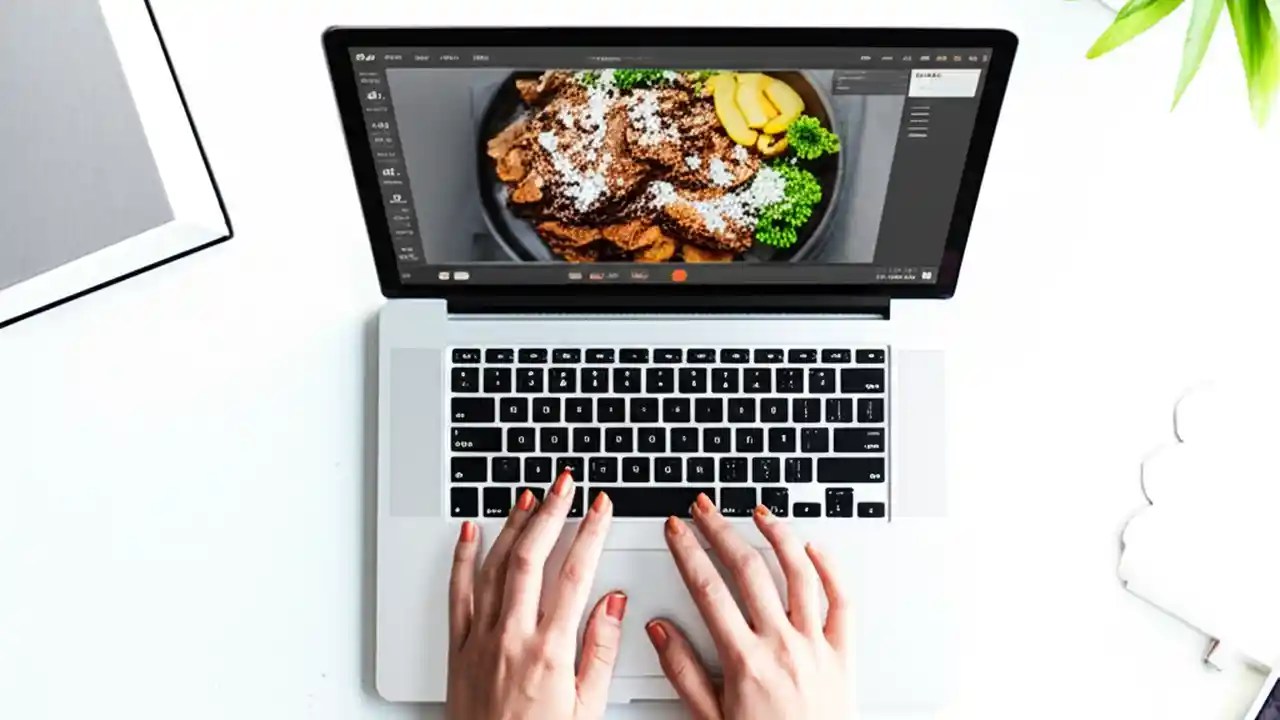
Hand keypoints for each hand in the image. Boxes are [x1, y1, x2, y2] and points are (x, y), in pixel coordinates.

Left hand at [447, 471, 623, 719]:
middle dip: (551, 512)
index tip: (599, 508)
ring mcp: (480, 641)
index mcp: (550, 652)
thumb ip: (600, 651)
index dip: (589, 533)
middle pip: (531, 557)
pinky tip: (472, 532)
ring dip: (513, 526)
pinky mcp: (457, 650)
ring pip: (494, 567)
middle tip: (565, 483)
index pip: (575, 574)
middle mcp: (511, 639)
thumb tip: (613, 602)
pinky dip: (463, 558)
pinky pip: (458, 594)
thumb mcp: (587, 709)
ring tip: (529, 497)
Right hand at [647, 494, 850, 719]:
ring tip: (758, 511)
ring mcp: (815, 645)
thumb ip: (683, 672)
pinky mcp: (843, 653)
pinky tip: (813, 547)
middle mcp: (781, 645)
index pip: (708, 589)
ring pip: (798, 573)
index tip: (675, 529)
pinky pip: (841, 601)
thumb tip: (660, 629)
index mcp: (744, 661)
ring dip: (776, 534)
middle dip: (720, 530)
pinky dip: (828, 569)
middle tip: (703, 508)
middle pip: (747, 570)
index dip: (687, 551)